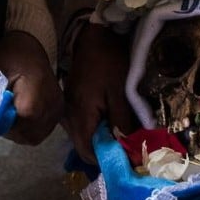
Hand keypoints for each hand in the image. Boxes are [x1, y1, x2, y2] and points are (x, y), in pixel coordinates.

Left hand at [0, 30, 61, 144]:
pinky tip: (20, 116)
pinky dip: (29, 128)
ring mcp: (57, 110)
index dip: (2, 125)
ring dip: (19, 131)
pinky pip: (42, 130)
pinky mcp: (59, 111)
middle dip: (10, 130)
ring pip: (35, 136)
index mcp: (35, 96)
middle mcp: (51, 106)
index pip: (18, 126)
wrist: (30, 44)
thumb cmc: (8, 55)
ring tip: (9, 114)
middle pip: (27, 134)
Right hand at [61, 22, 135, 164]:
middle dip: (107, 153)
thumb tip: (128, 151)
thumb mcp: (120, 93)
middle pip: (85, 148)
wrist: (94, 38)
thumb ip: (122, 123)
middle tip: (130, 150)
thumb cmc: (109, 63)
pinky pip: (84, 126)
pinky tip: (113, 123)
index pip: (88, 153)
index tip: (129, 160)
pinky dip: (98, 130)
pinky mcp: (72, 104)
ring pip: (85, 137)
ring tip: (125, 137)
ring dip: (103, 141)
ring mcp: (69, 111)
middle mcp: (69, 117)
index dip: (108, 161)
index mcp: (79, 116)